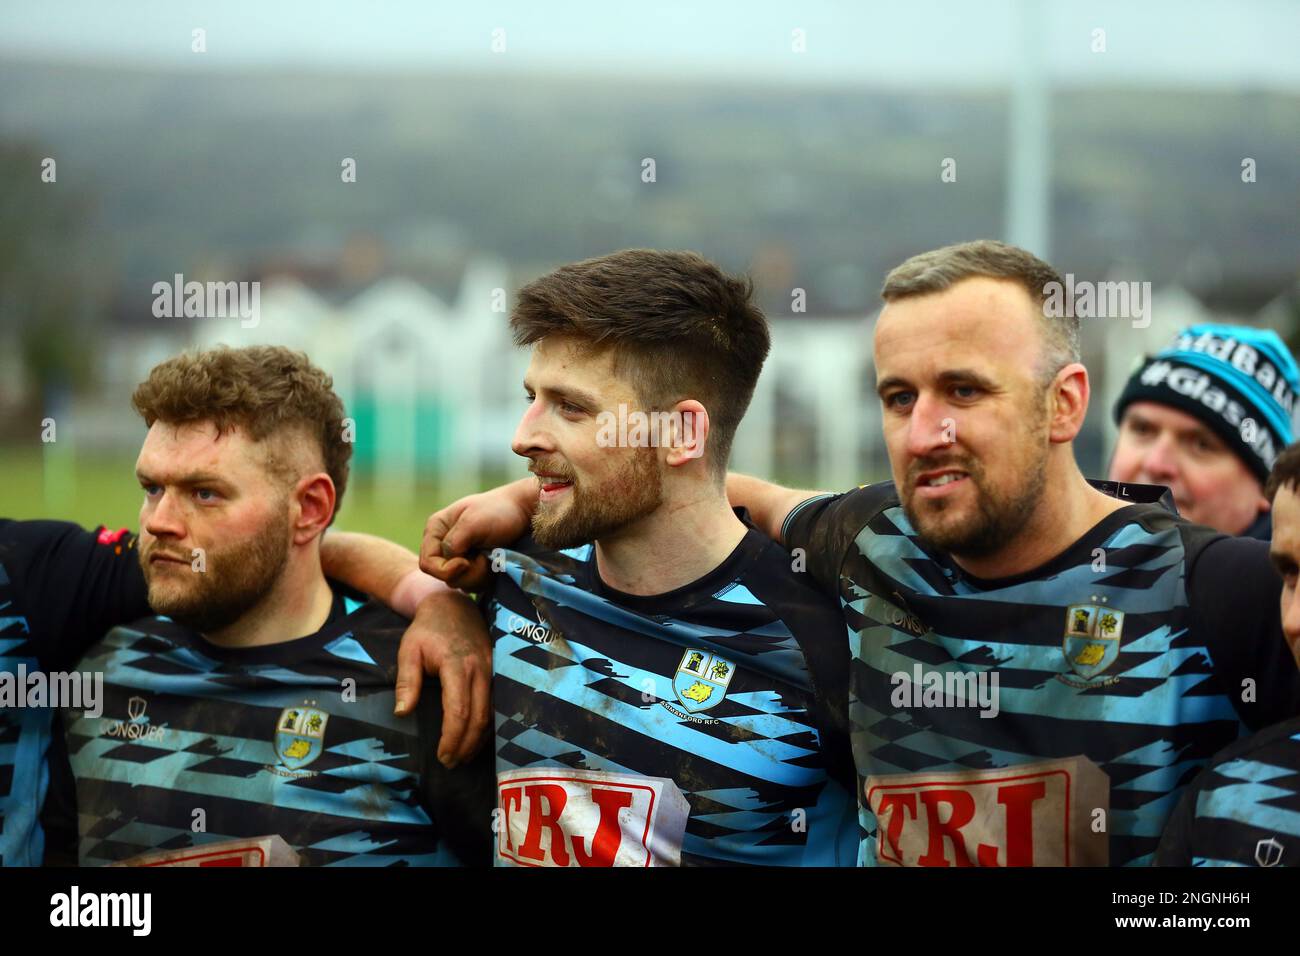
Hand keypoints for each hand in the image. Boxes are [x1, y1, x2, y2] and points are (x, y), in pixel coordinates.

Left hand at [394, 589, 491, 767]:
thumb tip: (402, 713)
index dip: (452, 738)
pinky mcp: (498, 671)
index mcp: (458, 665)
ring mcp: (493, 670)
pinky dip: (488, 726)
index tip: (441, 755)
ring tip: (463, 756)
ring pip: (492, 714)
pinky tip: (477, 738)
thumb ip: (407, 681)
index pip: (459, 710)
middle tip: (451, 763)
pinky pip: (497, 705)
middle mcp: (481, 669)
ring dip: (479, 739)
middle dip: (466, 745)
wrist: (453, 605)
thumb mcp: (409, 650)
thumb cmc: (427, 630)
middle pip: (479, 717)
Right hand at [420, 479, 534, 590]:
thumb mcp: (473, 523)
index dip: (445, 570)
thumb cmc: (499, 512)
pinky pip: (472, 584)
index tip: (466, 562)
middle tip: (485, 558)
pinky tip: (493, 564)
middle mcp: (443, 544)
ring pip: (459, 582)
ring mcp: (458, 556)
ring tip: (490, 557)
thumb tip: (449, 561)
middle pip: (443, 576)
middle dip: (466, 573)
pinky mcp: (473, 566)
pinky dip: (484, 578)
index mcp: (436, 530)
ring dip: (477, 575)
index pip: (427, 563)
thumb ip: (454, 542)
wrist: (524, 512)